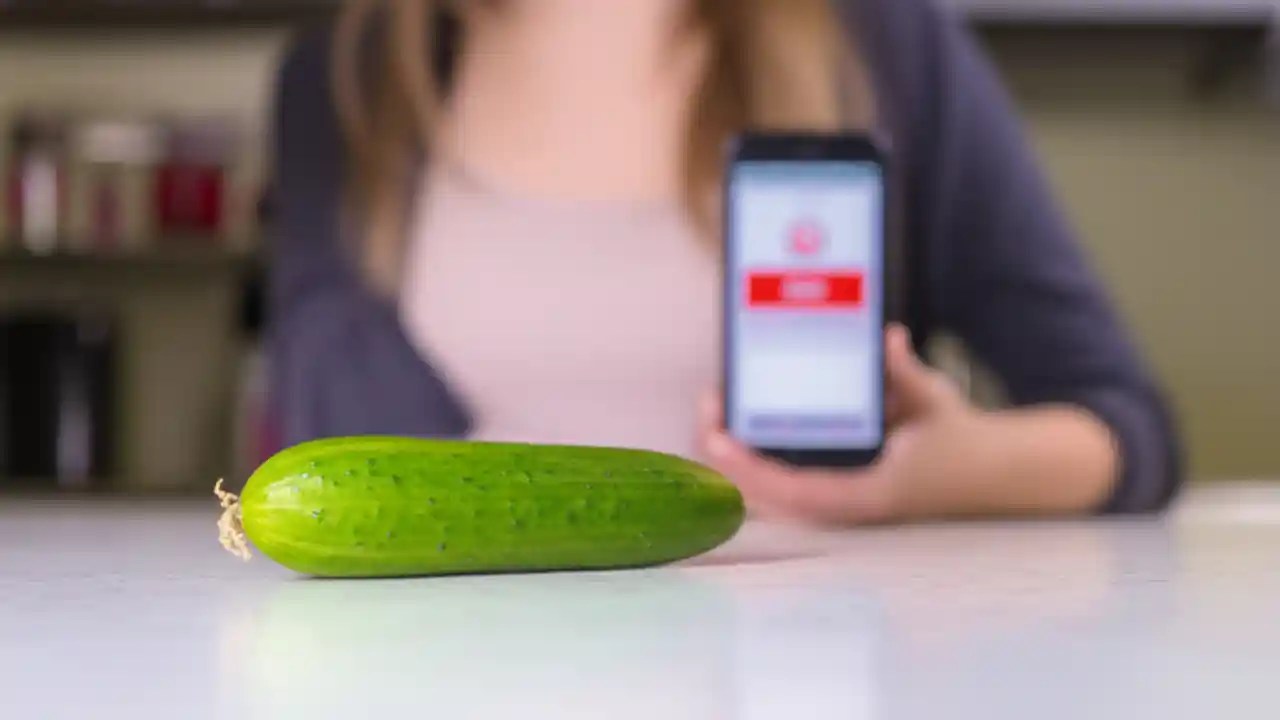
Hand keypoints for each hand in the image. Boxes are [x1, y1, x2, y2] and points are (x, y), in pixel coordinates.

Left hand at [699, 324, 999, 524]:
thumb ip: (906, 373)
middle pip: (766, 498)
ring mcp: (836, 503)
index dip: (749, 468)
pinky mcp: (834, 491)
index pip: (793, 491)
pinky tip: (735, 427)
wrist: (990, 473)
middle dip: (728, 459)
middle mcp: (844, 507)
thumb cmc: (958, 440)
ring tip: (714, 410)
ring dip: (736, 459)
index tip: (718, 438)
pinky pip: (782, 484)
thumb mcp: (935, 402)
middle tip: (708, 409)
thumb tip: (887, 338)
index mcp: (866, 495)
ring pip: (768, 494)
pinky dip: (753, 461)